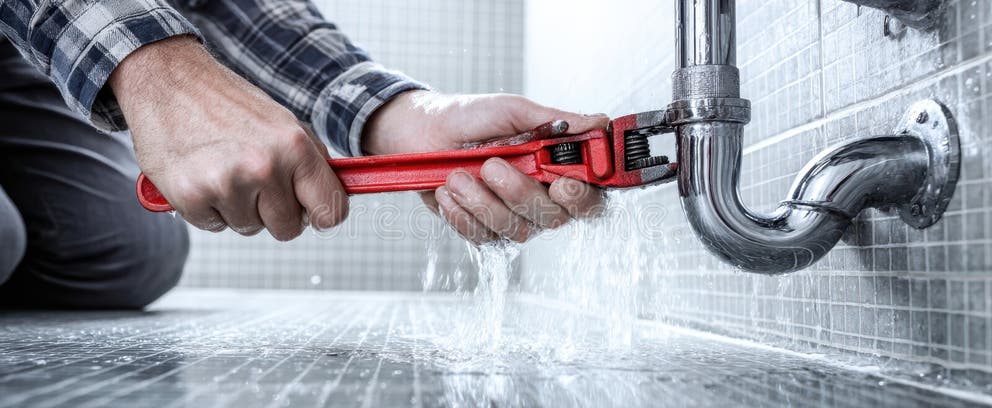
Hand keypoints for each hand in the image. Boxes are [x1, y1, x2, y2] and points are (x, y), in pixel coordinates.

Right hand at [110, 36, 346, 239]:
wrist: (168, 81)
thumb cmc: (228, 103)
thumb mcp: (283, 122)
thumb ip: (311, 161)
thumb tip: (333, 199)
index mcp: (295, 147)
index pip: (330, 210)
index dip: (321, 215)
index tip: (309, 210)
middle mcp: (264, 167)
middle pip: (288, 228)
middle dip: (273, 212)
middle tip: (254, 181)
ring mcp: (227, 184)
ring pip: (249, 228)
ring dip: (238, 208)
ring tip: (223, 169)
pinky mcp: (191, 196)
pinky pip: (214, 226)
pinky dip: (208, 208)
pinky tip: (201, 174)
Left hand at [363, 91, 607, 242]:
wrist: (422, 131)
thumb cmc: (470, 117)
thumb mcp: (512, 110)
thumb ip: (555, 121)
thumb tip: (598, 123)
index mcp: (555, 167)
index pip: (589, 196)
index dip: (581, 196)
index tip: (560, 183)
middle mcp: (540, 197)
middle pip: (553, 218)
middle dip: (519, 193)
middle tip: (491, 166)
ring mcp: (511, 217)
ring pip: (516, 230)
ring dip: (482, 202)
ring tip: (457, 174)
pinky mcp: (482, 230)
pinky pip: (482, 237)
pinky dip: (461, 213)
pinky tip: (447, 190)